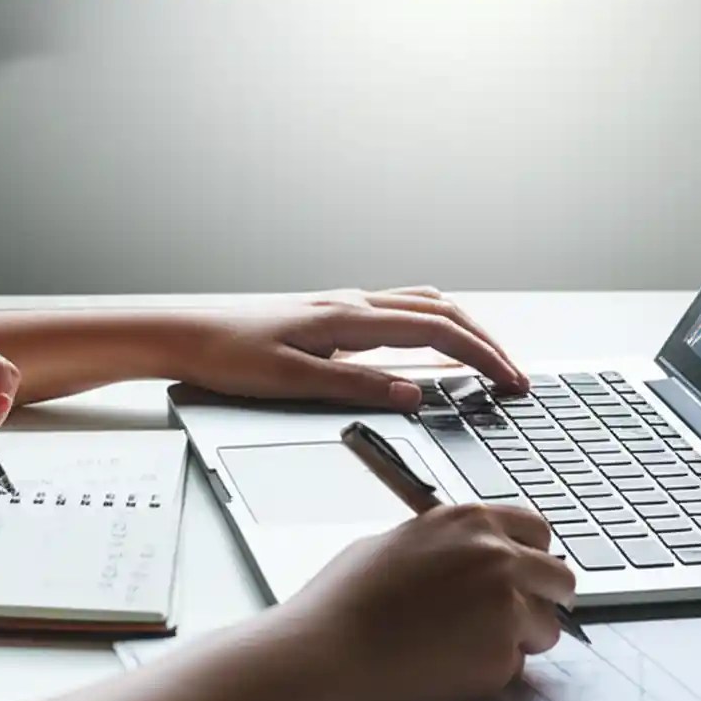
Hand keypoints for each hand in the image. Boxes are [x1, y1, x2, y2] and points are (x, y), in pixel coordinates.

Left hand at [170, 286, 528, 411]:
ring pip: (423, 305)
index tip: (511, 381)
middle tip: (514, 375)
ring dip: (463, 328)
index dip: (482, 356)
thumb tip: (414, 395)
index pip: (436, 331)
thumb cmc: (227, 356)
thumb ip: (356, 387)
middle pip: (442, 310)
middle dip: (485, 341)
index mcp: (350, 318)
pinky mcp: (334, 316)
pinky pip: (400, 312)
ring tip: (487, 359)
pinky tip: (431, 346)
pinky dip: (433, 325)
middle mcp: (353, 304)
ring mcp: (345, 306)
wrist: (185, 334)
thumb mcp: (291, 380)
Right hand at [286, 504, 574, 700]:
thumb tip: (458, 555)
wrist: (327, 650)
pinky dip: (492, 671)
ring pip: (548, 627)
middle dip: (544, 600)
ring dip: (521, 639)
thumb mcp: (394, 543)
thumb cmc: (345, 599)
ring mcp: (504, 605)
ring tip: (469, 647)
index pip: (537, 531)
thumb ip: (442, 544)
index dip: (532, 557)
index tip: (526, 575)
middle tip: (517, 619)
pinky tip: (449, 666)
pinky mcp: (500, 653)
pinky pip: (516, 665)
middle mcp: (497, 556)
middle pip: (560, 577)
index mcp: (470, 521)